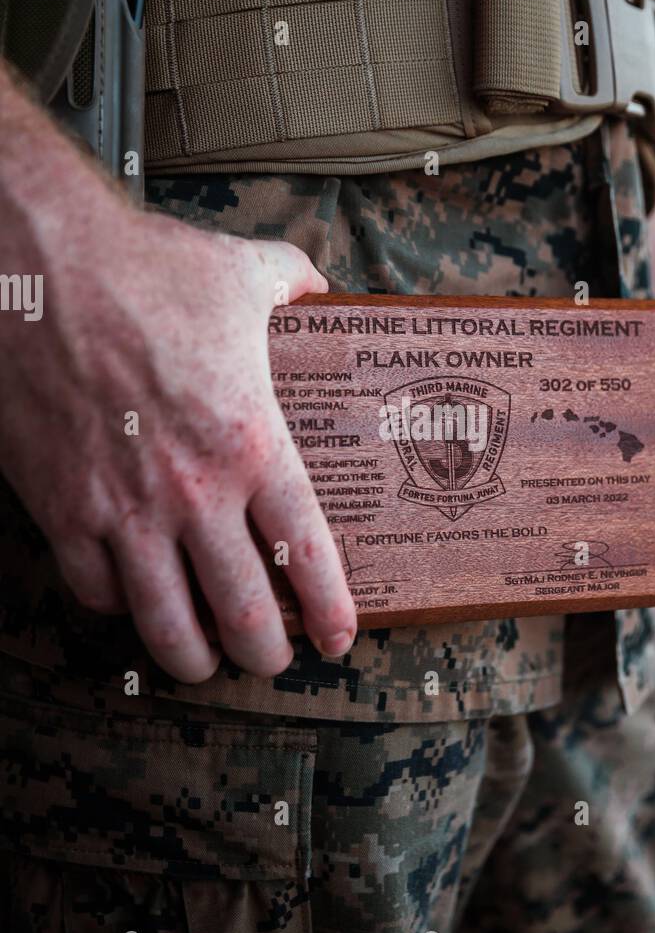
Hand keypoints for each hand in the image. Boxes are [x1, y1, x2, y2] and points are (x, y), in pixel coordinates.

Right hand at [0, 158, 356, 683]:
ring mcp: (123, 509)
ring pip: (166, 623)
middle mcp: (193, 491)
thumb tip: (320, 284)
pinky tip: (130, 602)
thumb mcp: (237, 272)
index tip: (339, 639)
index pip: (305, 553)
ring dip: (192, 658)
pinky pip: (94, 589)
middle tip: (273, 661)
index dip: (328, 609)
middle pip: (242, 610)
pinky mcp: (62, 509)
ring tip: (205, 665)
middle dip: (264, 653)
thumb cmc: (141, 267)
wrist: (37, 267)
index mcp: (250, 442)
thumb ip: (292, 283)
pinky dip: (117, 607)